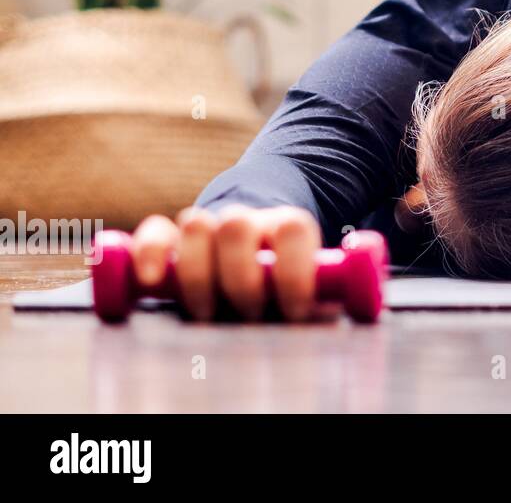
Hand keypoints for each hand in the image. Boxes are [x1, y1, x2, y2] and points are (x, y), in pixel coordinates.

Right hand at [129, 205, 322, 321]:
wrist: (261, 243)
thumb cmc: (292, 281)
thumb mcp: (319, 286)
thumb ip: (328, 291)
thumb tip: (338, 307)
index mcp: (290, 227)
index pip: (294, 228)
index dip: (293, 271)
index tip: (294, 311)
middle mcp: (249, 220)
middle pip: (236, 225)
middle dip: (239, 280)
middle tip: (247, 313)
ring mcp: (209, 226)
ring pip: (196, 224)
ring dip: (198, 273)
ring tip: (208, 311)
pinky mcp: (171, 240)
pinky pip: (153, 231)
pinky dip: (149, 252)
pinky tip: (150, 279)